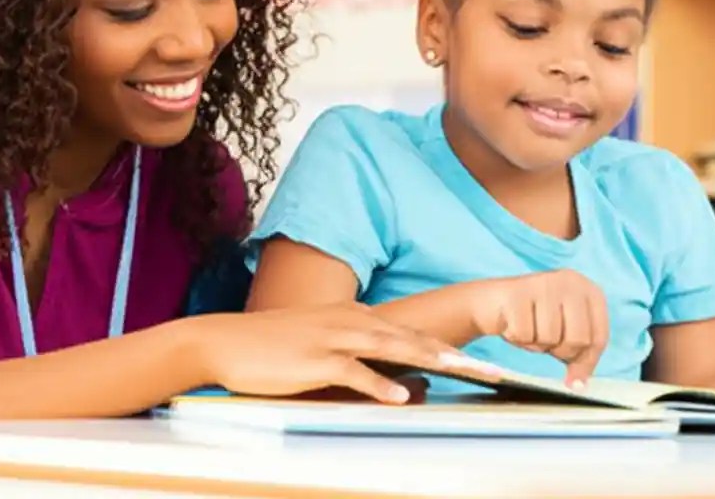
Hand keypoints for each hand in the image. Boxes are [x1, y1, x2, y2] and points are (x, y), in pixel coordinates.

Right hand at [189, 304, 489, 404]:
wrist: (222, 341)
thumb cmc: (269, 348)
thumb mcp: (318, 347)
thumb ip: (357, 360)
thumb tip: (395, 384)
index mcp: (353, 317)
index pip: (410, 332)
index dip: (448, 345)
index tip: (480, 360)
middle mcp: (349, 321)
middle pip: (413, 337)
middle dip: (455, 353)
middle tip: (492, 368)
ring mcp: (331, 338)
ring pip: (392, 347)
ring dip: (431, 360)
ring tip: (464, 371)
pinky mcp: (313, 359)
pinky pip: (354, 372)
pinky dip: (380, 384)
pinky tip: (402, 397)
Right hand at [470, 269, 608, 387]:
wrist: (490, 302)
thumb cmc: (532, 320)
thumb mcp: (563, 336)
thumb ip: (578, 357)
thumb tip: (579, 386)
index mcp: (589, 291)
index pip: (598, 337)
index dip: (586, 361)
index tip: (574, 377)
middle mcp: (569, 282)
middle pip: (578, 339)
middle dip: (559, 351)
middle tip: (545, 343)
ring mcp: (543, 284)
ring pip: (550, 337)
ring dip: (535, 344)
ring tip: (528, 329)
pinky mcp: (517, 292)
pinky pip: (524, 333)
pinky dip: (516, 338)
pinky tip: (512, 324)